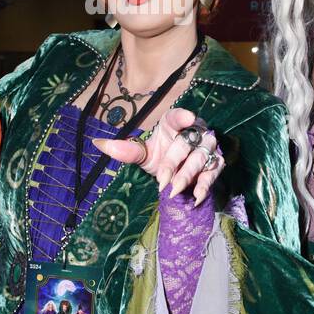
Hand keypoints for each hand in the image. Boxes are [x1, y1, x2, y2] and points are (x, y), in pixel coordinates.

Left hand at [94, 107, 222, 205]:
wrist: (179, 173)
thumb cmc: (162, 156)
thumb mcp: (144, 154)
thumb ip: (126, 150)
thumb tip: (98, 144)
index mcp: (174, 123)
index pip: (178, 117)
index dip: (183, 116)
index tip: (188, 118)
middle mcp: (194, 132)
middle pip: (186, 144)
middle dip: (174, 163)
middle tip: (163, 181)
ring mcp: (207, 147)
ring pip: (200, 158)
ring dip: (188, 175)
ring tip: (175, 190)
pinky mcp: (215, 163)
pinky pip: (212, 172)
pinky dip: (205, 185)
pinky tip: (195, 197)